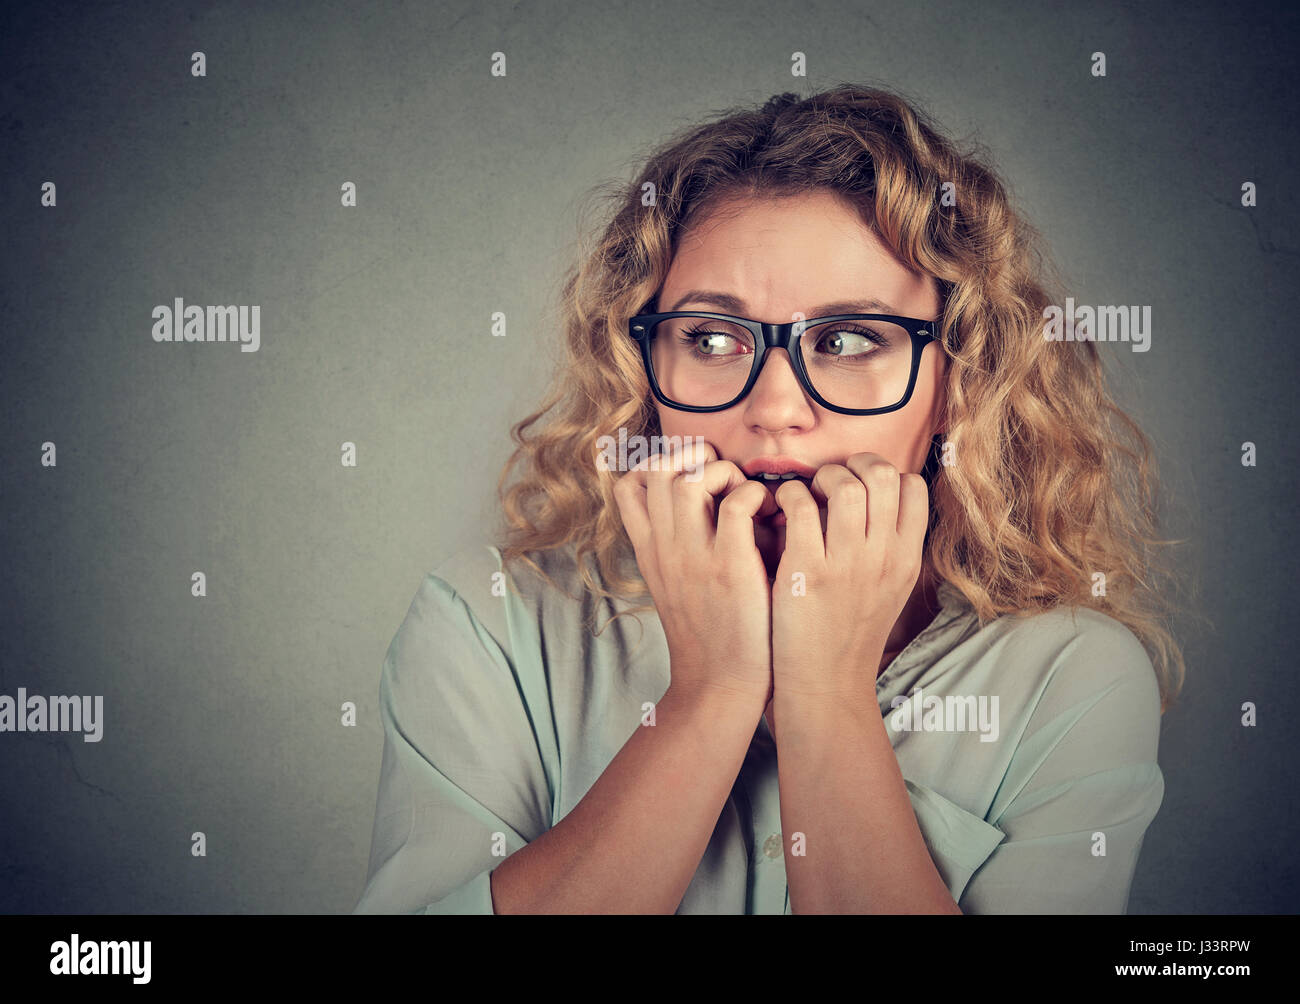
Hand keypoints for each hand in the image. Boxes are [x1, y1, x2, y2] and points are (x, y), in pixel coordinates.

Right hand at [613, 439, 777, 704]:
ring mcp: (694, 558)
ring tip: (744, 494)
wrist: (718, 687)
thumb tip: (704, 504)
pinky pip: (736, 505)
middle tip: (723, 477)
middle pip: (657, 470)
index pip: (627, 485)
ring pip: (690, 479)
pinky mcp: (730, 569)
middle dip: (693, 457)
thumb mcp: (674, 587)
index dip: (658, 465)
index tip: (693, 476)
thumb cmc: (709, 635)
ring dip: (723, 473)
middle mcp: (665, 549)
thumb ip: (678, 546)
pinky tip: (767, 514)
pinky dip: (754, 496)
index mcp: (649, 552)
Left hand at [769, 453, 928, 702]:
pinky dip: (788, 496)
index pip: (913, 487)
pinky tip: (781, 511)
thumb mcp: (889, 589)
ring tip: (807, 493)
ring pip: (844, 484)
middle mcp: (882, 557)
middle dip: (853, 464)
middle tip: (831, 479)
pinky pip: (800, 506)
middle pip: (882, 475)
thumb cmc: (849, 633)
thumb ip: (889, 545)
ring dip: (820, 476)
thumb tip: (876, 497)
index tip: (860, 483)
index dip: (885, 473)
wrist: (825, 685)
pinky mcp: (806, 571)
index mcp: (906, 559)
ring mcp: (846, 564)